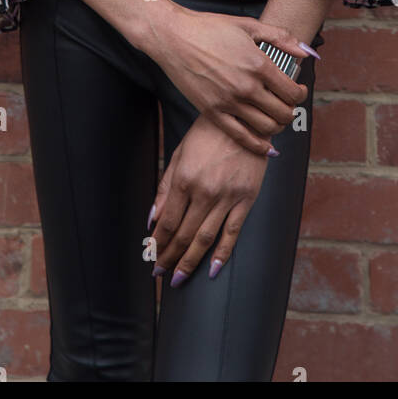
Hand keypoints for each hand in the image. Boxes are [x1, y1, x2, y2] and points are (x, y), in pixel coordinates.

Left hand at [146, 114, 267, 285]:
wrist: (244, 120)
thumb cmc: (207, 134)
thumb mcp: (179, 154)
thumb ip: (165, 188)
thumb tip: (153, 218)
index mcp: (185, 179)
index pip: (168, 221)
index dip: (158, 243)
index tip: (151, 257)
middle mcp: (204, 192)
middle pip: (184, 234)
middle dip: (170, 257)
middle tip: (161, 273)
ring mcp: (227, 197)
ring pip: (205, 239)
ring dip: (190, 262)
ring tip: (179, 278)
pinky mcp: (246, 199)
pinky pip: (232, 232)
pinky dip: (222, 253)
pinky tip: (213, 270)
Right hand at [148, 4, 311, 155]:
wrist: (174, 37)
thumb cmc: (210, 27)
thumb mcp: (249, 25)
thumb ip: (281, 37)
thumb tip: (307, 52)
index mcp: (259, 65)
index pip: (292, 92)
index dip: (300, 94)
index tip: (298, 90)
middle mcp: (247, 87)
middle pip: (283, 113)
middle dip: (291, 111)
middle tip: (287, 106)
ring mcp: (229, 102)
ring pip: (266, 127)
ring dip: (277, 127)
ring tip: (275, 118)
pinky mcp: (212, 112)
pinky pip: (241, 136)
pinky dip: (257, 145)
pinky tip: (265, 145)